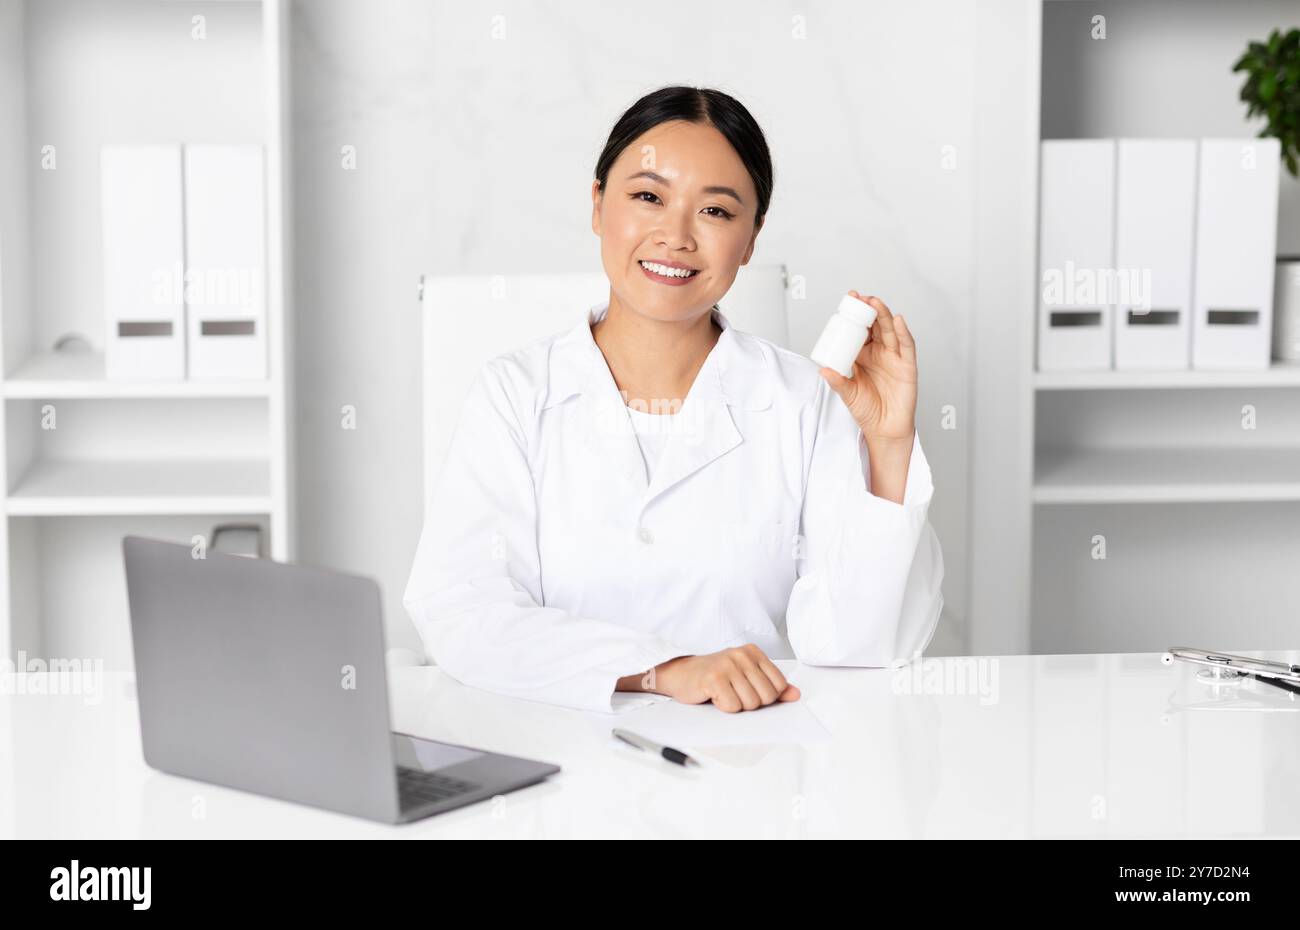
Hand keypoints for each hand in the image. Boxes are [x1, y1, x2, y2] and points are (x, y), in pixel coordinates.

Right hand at [655, 645, 800, 712]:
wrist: (681, 674)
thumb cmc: (714, 676)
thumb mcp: (746, 677)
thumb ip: (771, 685)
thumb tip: (795, 695)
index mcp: (753, 652)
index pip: (779, 685)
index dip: (767, 697)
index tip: (750, 691)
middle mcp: (741, 655)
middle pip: (766, 696)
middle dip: (752, 703)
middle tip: (734, 694)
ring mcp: (727, 665)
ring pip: (751, 703)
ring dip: (737, 706)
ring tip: (724, 694)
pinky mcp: (714, 678)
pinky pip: (733, 706)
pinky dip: (724, 707)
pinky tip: (715, 696)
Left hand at [818, 293, 917, 443]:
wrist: (884, 429)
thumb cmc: (867, 410)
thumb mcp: (847, 394)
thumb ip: (838, 381)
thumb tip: (822, 369)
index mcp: (863, 355)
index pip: (859, 329)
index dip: (854, 314)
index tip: (847, 300)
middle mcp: (879, 352)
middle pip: (876, 325)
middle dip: (869, 309)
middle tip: (860, 298)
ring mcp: (894, 357)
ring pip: (890, 331)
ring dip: (884, 315)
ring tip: (875, 303)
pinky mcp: (907, 366)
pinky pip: (907, 346)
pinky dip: (903, 332)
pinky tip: (898, 320)